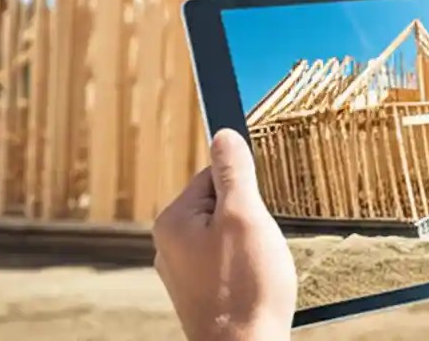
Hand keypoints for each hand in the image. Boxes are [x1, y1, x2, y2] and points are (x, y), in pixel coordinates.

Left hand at [153, 128, 296, 340]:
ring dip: (251, 245)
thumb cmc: (246, 288)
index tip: (255, 212)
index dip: (243, 189)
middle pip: (221, 206)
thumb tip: (223, 135)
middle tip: (258, 245)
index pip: (213, 175)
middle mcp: (170, 246)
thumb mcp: (244, 217)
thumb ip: (234, 173)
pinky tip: (255, 285)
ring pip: (228, 236)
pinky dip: (247, 269)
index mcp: (173, 222)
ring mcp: (184, 273)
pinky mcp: (201, 294)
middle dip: (249, 220)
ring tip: (258, 269)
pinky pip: (229, 263)